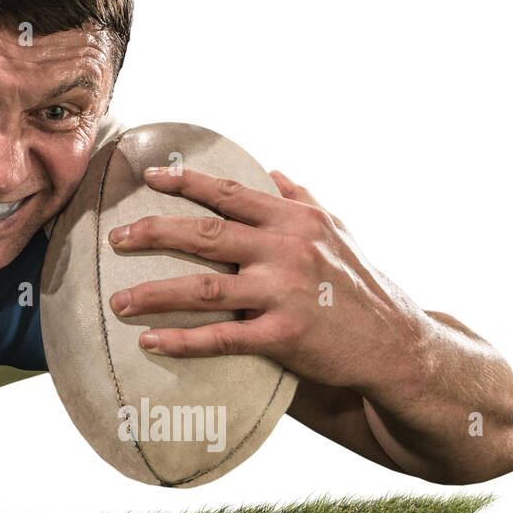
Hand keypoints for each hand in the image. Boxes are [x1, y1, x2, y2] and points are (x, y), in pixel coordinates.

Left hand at [104, 165, 430, 391]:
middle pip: (205, 233)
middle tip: (114, 238)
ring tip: (118, 300)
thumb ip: (299, 197)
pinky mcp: (285, 336)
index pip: (230, 192)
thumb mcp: (336, 229)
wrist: (398, 344)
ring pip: (204, 287)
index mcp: (295, 218)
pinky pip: (222, 338)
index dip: (186, 182)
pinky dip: (182, 340)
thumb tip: (270, 168)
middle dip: (153, 232)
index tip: (148, 177)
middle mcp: (287, 248)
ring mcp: (284, 293)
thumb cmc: (358, 282)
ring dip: (153, 293)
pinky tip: (149, 342)